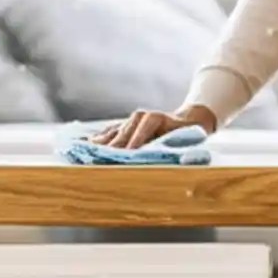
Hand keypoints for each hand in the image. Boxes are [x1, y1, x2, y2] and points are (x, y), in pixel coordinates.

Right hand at [90, 105, 218, 148]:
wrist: (188, 120)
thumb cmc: (189, 132)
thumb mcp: (187, 138)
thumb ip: (174, 146)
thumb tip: (165, 159)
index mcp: (155, 118)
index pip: (140, 130)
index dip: (133, 142)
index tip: (126, 154)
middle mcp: (140, 117)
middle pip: (123, 132)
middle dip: (113, 147)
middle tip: (101, 160)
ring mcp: (131, 121)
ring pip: (114, 133)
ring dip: (103, 144)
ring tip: (88, 154)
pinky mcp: (126, 126)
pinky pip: (111, 133)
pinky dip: (101, 140)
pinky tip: (89, 146)